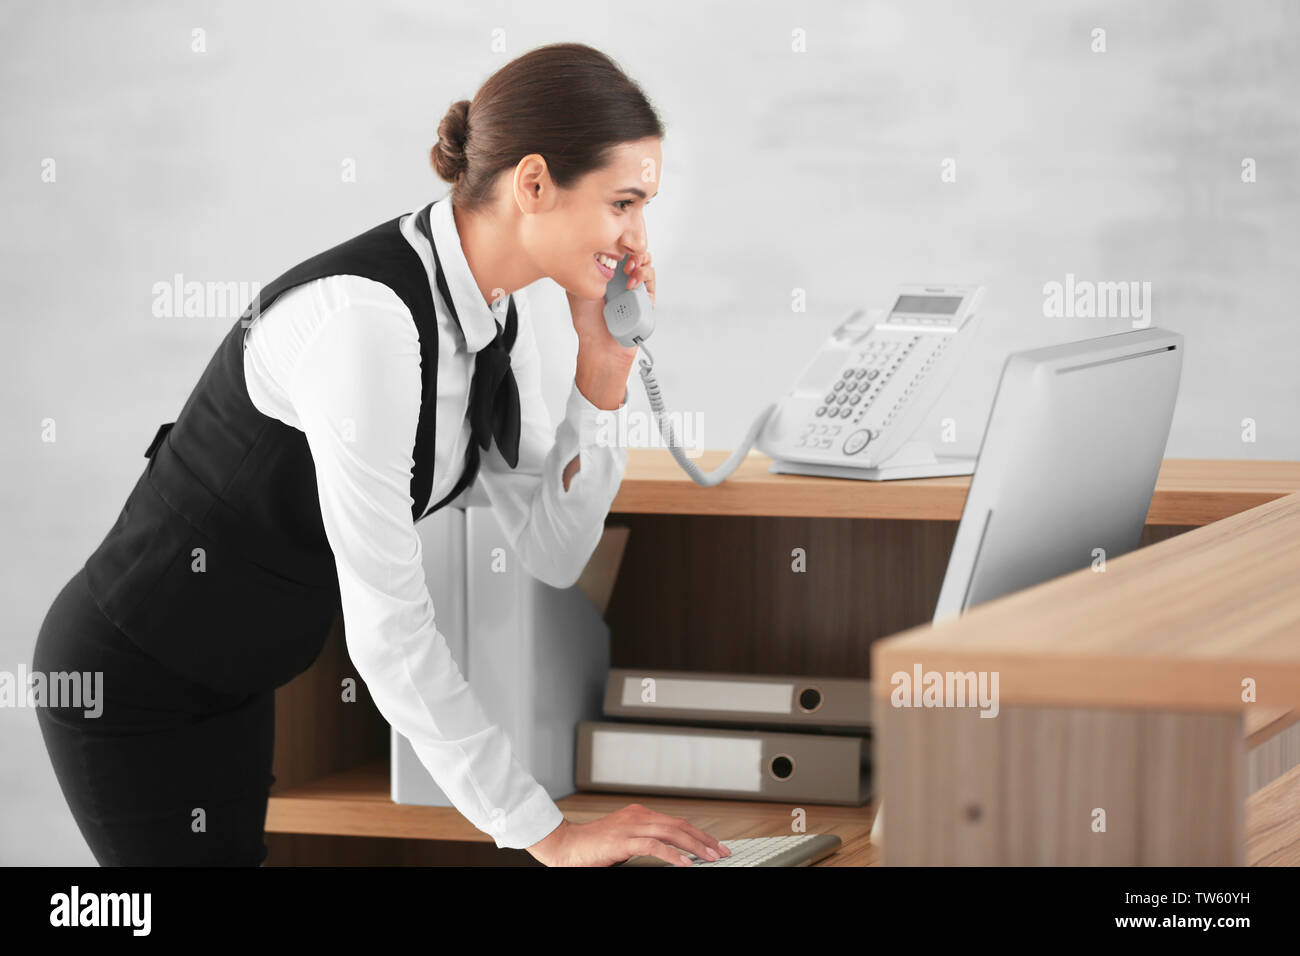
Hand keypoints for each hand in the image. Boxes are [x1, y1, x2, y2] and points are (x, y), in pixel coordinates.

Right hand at [526, 805, 731, 866]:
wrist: (566, 845)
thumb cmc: (592, 846)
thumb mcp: (625, 840)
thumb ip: (645, 841)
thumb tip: (670, 852)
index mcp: (639, 813)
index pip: (676, 822)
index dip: (698, 833)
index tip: (714, 845)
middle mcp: (638, 815)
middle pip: (679, 825)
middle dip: (703, 839)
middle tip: (721, 850)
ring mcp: (631, 826)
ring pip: (671, 833)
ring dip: (694, 846)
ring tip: (710, 857)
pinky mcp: (623, 840)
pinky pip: (654, 846)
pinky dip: (673, 855)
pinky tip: (685, 864)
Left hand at [565, 250, 654, 350]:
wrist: (599, 344)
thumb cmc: (587, 321)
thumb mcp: (575, 289)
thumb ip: (579, 269)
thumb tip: (579, 248)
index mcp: (606, 270)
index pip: (616, 246)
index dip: (615, 239)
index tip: (608, 242)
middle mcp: (622, 275)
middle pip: (632, 248)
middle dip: (629, 246)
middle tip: (620, 255)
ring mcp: (635, 284)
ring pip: (644, 259)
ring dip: (638, 259)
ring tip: (627, 269)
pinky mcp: (646, 295)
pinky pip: (650, 277)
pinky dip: (643, 274)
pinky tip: (631, 283)